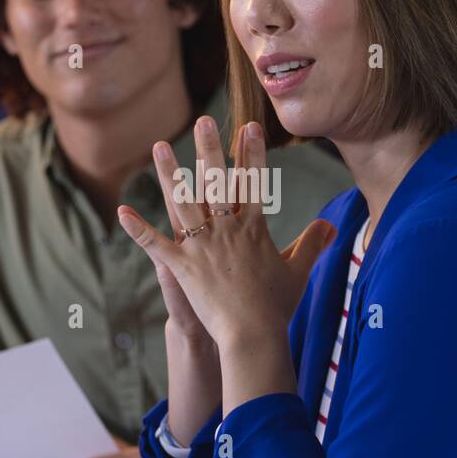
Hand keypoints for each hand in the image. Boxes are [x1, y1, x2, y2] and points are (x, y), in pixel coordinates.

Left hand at [117, 118, 334, 349]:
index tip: (249, 125)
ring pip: (183, 203)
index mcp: (254, 229)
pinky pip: (156, 245)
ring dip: (169, 174)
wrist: (253, 335)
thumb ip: (313, 243)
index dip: (252, 153)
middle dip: (210, 149)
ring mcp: (203, 247)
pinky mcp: (182, 267)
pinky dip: (138, 229)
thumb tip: (333, 225)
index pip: (254, 183)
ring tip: (160, 147)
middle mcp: (227, 230)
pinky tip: (122, 211)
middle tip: (203, 122)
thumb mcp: (298, 271)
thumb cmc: (277, 306)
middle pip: (218, 182)